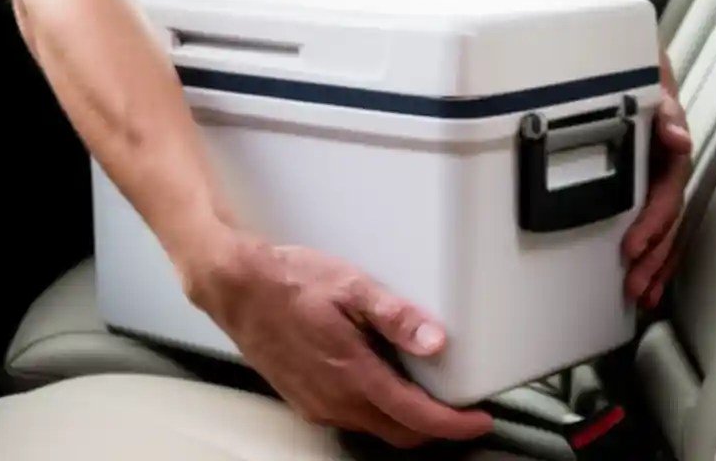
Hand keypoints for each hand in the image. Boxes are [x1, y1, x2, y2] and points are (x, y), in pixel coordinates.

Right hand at [194, 238, 493, 447]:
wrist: (236, 288)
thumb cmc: (290, 282)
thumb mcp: (351, 286)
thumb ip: (396, 316)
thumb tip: (436, 341)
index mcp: (353, 376)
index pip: (416, 418)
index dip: (454, 425)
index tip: (479, 421)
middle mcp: (335, 401)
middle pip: (399, 433)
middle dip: (435, 428)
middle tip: (460, 411)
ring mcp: (317, 404)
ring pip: (374, 427)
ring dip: (405, 419)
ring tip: (428, 394)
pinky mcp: (303, 399)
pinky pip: (351, 417)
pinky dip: (377, 410)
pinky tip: (382, 382)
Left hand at [622, 58, 692, 308]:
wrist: (627, 63)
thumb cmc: (639, 74)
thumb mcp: (652, 82)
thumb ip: (664, 109)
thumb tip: (678, 138)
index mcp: (670, 150)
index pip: (666, 194)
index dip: (652, 222)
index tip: (632, 245)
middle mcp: (667, 170)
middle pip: (668, 222)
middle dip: (655, 257)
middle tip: (635, 284)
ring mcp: (656, 181)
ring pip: (664, 231)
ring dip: (656, 265)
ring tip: (641, 295)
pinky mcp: (643, 188)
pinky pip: (653, 227)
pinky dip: (652, 257)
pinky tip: (645, 284)